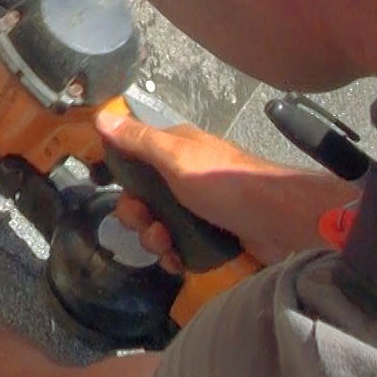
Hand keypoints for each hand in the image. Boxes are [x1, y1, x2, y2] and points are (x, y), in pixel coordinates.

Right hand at [96, 110, 347, 268]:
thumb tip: (101, 115)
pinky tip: (178, 262)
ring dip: (155, 240)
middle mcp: (183, 178)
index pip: (134, 163)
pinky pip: (178, 248)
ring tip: (168, 246)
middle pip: (142, 200)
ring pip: (158, 226)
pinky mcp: (208, 236)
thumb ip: (138, 140)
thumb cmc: (223, 182)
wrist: (275, 220)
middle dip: (138, 218)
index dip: (123, 182)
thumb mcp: (176, 156)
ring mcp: (196, 209)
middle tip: (149, 224)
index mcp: (175, 152)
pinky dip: (173, 256)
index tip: (123, 196)